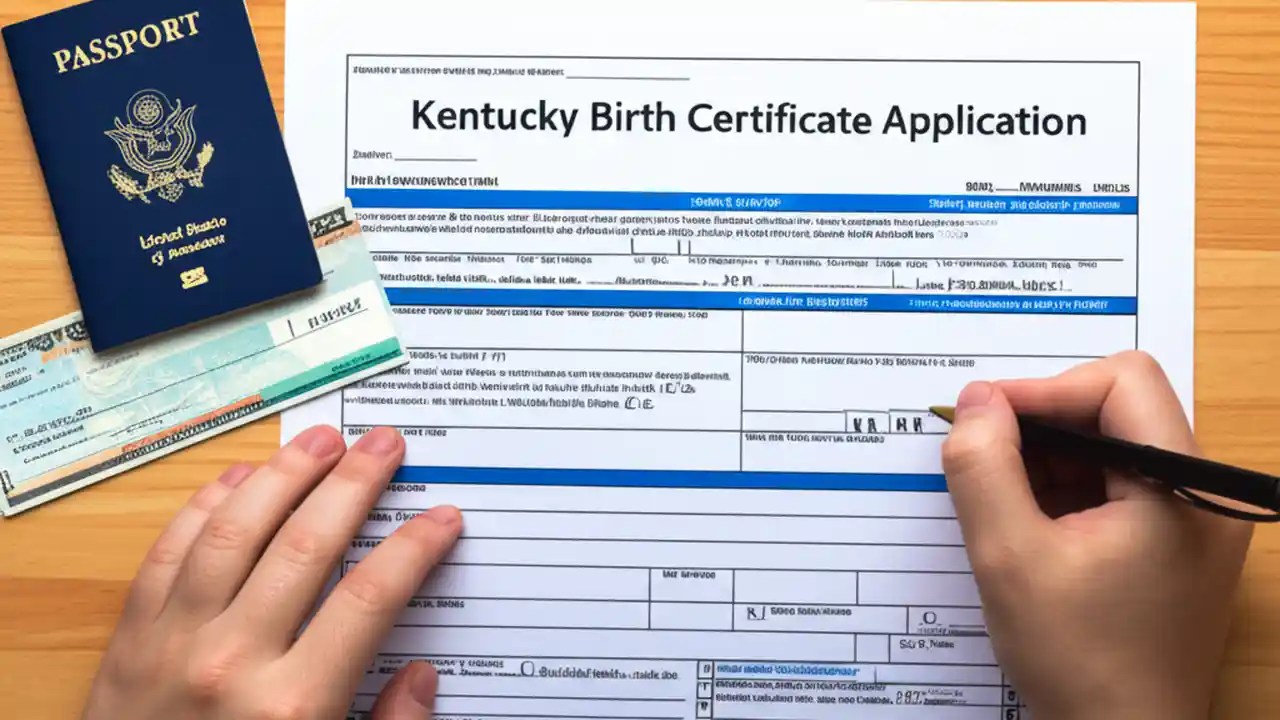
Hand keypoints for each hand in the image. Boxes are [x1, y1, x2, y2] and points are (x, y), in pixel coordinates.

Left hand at [81, 425, 460, 719]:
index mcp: (294, 707)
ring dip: (281, 476)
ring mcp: (173, 645)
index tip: (442, 518)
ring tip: (318, 440)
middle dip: (354, 485)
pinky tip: (236, 478)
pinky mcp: (130, 641)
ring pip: (234, 532)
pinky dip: (202, 508)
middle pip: (306, 546)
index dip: (414, 549)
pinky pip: (168, 554)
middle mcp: (233, 663)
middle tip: (384, 444)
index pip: (371, 598)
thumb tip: (422, 676)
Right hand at [941, 351, 1251, 719]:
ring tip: (1002, 504)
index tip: (981, 421)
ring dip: (1049, 461)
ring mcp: (1195, 522)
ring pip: (1114, 446)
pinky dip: (1066, 492)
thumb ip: (984, 467)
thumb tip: (973, 400)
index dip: (1044, 390)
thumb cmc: (1076, 660)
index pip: (1121, 381)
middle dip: (1042, 426)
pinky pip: (1118, 487)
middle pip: (1119, 408)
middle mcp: (1204, 494)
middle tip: (982, 459)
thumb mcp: (1009, 557)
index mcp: (1184, 488)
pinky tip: (1028, 527)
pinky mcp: (1176, 547)